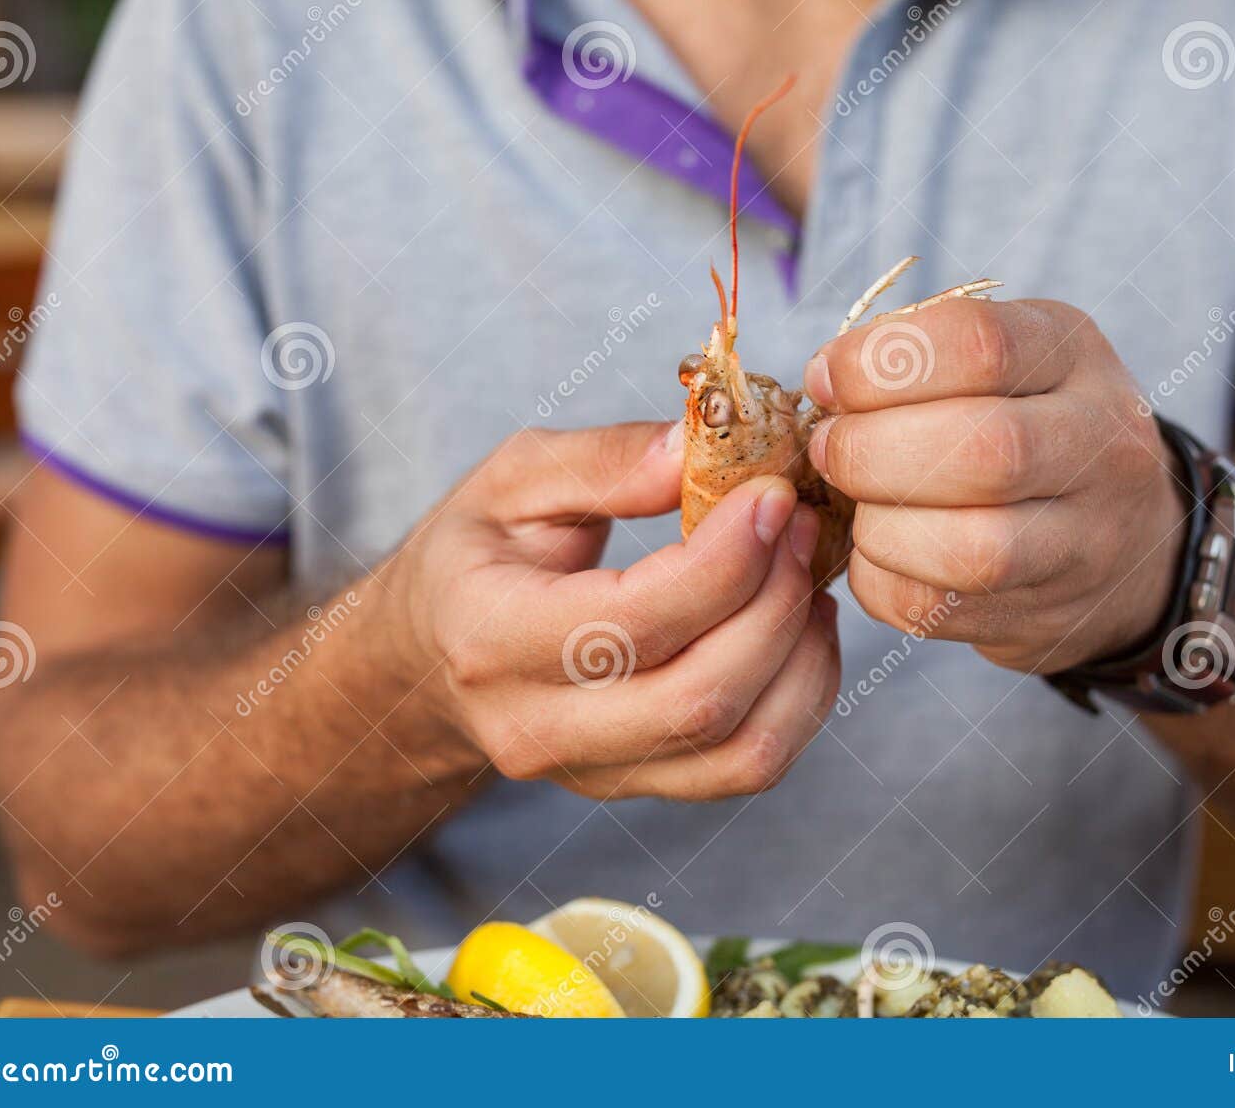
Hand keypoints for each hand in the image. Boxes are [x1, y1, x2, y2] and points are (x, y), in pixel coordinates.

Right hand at [383, 421, 839, 799]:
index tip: (771, 494)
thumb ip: (606, 460)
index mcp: (491, 637)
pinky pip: (748, 766)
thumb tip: (702, 447)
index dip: (727, 559)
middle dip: (775, 604)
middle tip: (799, 525)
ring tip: (804, 575)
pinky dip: (800, 699)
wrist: (430, 656)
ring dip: (801, 658)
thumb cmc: (477, 554)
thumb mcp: (514, 479)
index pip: (634, 619)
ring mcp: (590, 772)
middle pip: (699, 697)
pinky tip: (797, 629)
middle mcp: (537, 727)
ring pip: (741, 750)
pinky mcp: (635, 788)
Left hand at [802, 298, 1185, 673]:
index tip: (826, 379)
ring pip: (971, 550)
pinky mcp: (1044, 617)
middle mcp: (1099, 447)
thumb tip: (826, 380)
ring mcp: (1083, 543)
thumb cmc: (1032, 426)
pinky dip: (881, 579)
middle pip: (982, 450)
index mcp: (1077, 357)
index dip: (877, 363)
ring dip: (879, 526)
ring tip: (858, 503)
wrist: (1129, 541)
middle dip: (870, 450)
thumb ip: (922, 357)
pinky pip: (936, 609)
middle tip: (829, 450)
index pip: (979, 344)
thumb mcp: (1009, 361)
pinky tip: (879, 552)